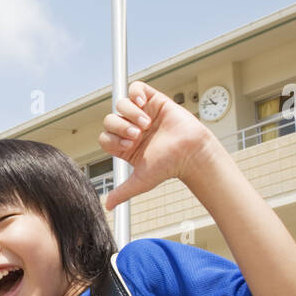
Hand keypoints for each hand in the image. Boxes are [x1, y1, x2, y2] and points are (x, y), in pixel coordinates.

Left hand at [100, 80, 219, 210]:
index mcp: (124, 145)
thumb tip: (107, 207)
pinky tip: (143, 104)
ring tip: (145, 124)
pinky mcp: (154, 101)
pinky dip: (135, 93)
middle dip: (121, 127)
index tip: (130, 147)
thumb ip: (122, 192)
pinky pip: (136, 88)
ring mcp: (142, 113)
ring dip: (130, 113)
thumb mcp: (141, 181)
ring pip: (121, 104)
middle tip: (137, 136)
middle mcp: (130, 128)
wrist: (190, 153)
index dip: (113, 139)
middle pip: (110, 120)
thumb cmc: (168, 167)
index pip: (105, 136)